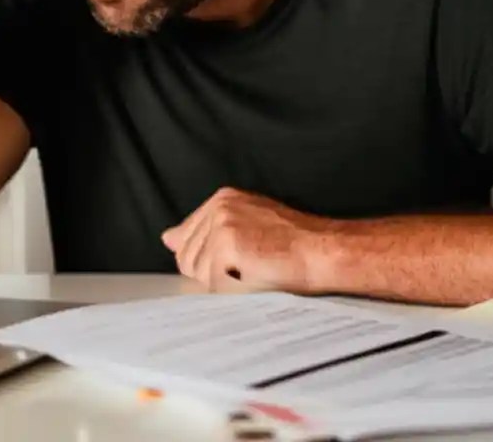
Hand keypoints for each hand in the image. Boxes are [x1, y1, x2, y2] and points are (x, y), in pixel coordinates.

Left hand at [161, 187, 325, 292]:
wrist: (323, 251)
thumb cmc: (295, 243)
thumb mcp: (248, 223)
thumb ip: (207, 229)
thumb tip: (168, 238)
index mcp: (221, 200)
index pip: (185, 240)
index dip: (207, 261)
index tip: (233, 264)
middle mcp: (217, 209)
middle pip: (187, 260)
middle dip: (213, 273)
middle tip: (251, 267)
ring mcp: (220, 227)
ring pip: (198, 275)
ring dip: (224, 283)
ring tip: (256, 271)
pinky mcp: (225, 247)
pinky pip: (213, 286)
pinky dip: (233, 292)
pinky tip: (257, 278)